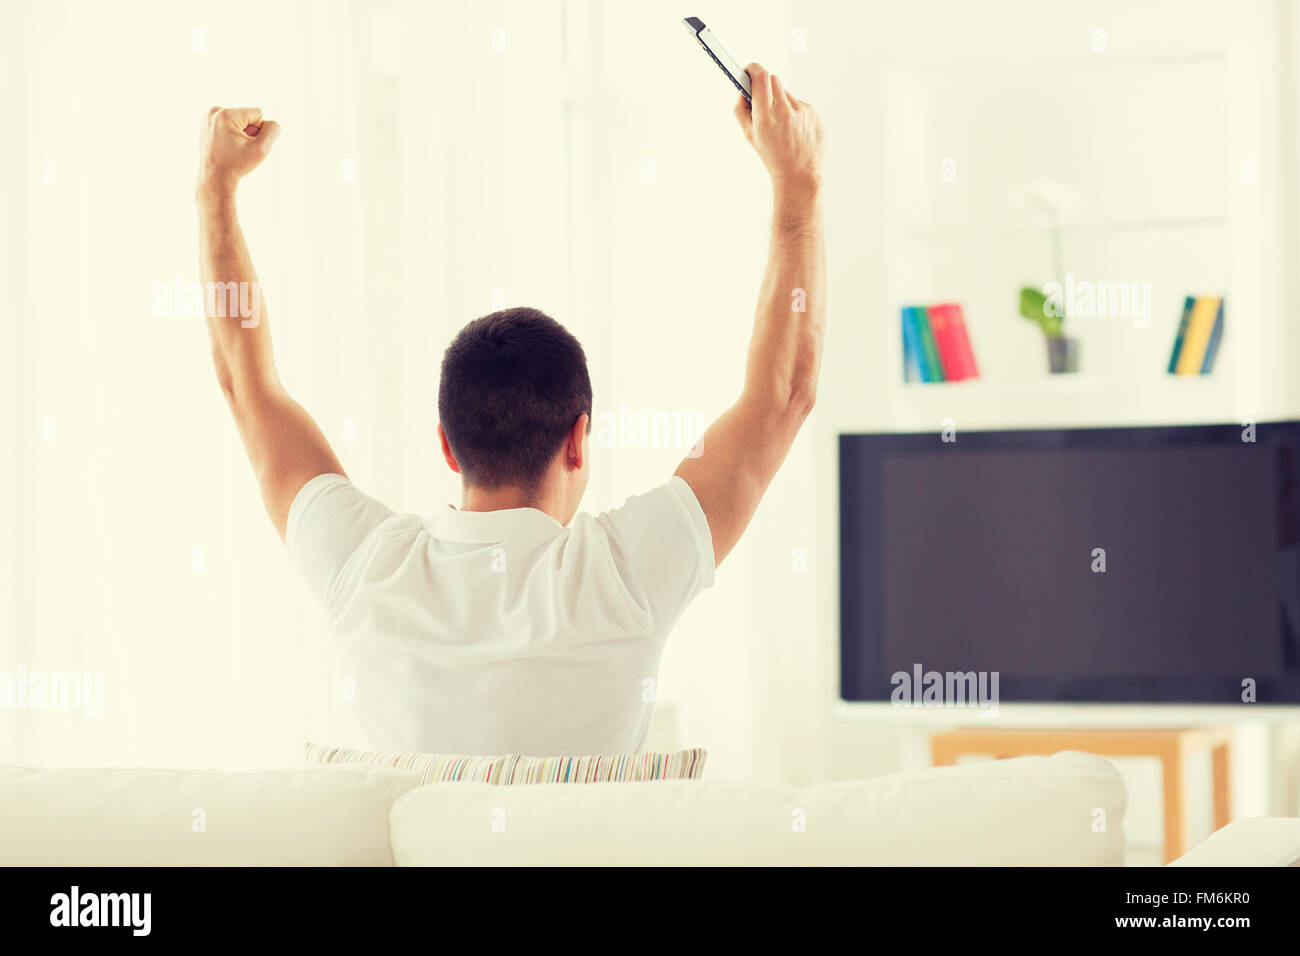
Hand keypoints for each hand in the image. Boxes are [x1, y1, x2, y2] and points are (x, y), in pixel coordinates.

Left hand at [197, 107, 280, 198]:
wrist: (214, 178)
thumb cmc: (237, 165)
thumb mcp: (261, 149)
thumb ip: (273, 131)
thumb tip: (273, 122)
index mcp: (226, 114)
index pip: (258, 113)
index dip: (258, 132)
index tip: (245, 145)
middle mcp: (214, 111)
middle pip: (247, 116)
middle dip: (248, 132)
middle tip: (238, 149)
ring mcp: (208, 117)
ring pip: (238, 120)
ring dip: (240, 133)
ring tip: (231, 148)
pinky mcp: (206, 123)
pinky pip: (229, 123)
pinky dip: (231, 133)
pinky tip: (225, 146)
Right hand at [733, 63, 823, 195]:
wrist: (799, 173)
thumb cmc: (771, 155)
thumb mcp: (749, 135)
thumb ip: (742, 109)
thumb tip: (743, 89)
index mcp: (765, 116)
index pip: (760, 77)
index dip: (752, 69)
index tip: (748, 70)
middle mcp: (785, 110)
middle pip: (773, 79)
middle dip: (765, 86)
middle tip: (762, 100)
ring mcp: (802, 110)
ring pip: (786, 93)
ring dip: (780, 102)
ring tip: (781, 125)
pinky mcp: (813, 113)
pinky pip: (799, 104)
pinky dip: (793, 112)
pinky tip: (793, 129)